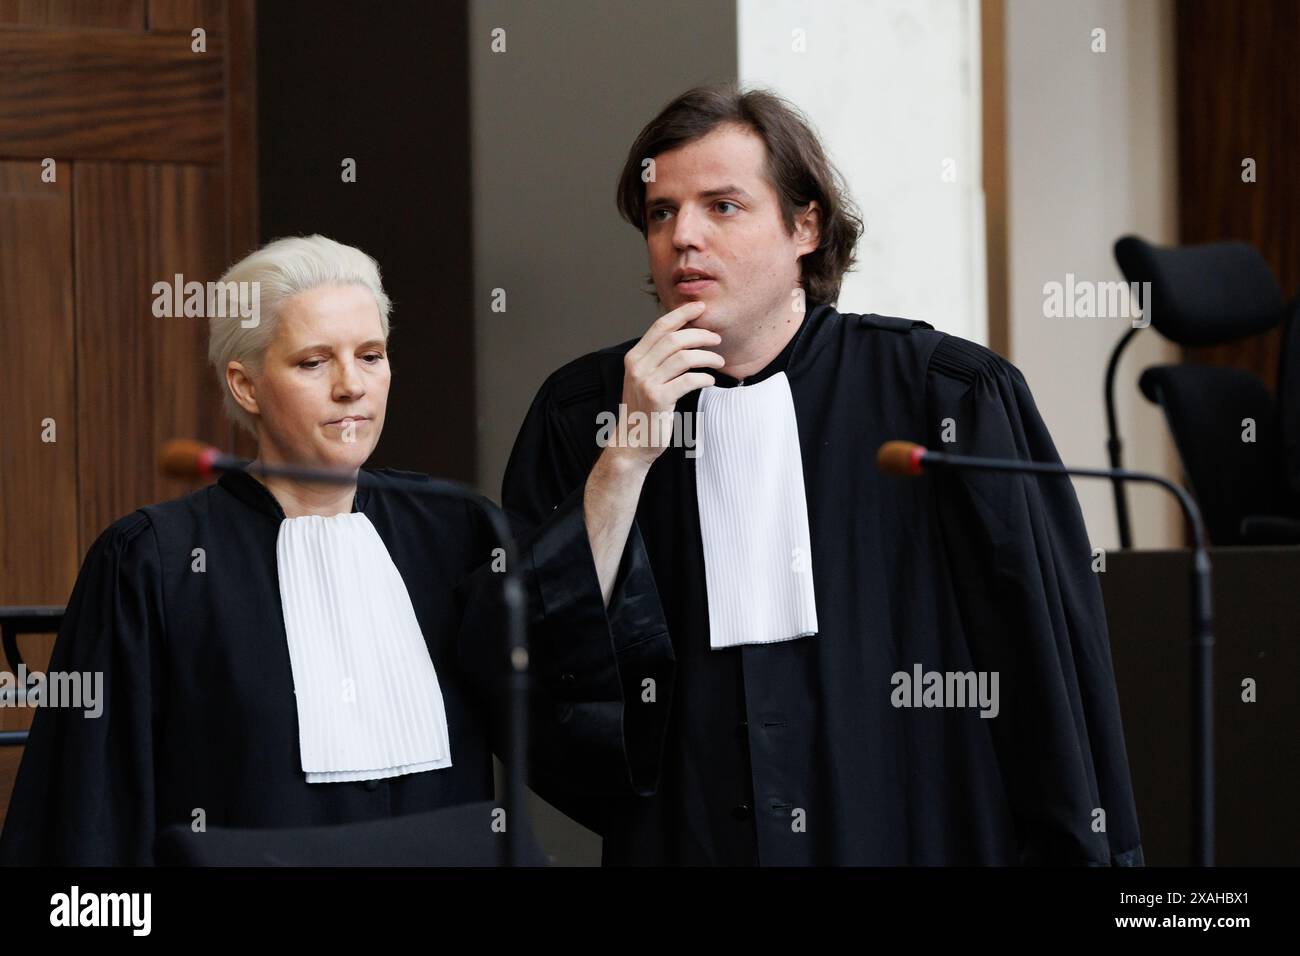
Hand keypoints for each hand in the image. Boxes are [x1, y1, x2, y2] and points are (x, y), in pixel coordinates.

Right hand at [612, 301, 723, 464]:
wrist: (633, 442)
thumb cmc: (645, 410)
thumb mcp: (645, 379)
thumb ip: (658, 359)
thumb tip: (685, 337)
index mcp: (634, 358)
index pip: (659, 327)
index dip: (681, 314)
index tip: (701, 307)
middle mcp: (638, 367)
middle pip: (674, 339)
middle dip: (700, 334)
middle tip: (716, 339)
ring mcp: (646, 383)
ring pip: (683, 357)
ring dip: (706, 356)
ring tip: (718, 361)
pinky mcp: (658, 399)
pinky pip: (688, 380)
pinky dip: (704, 377)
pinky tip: (710, 381)